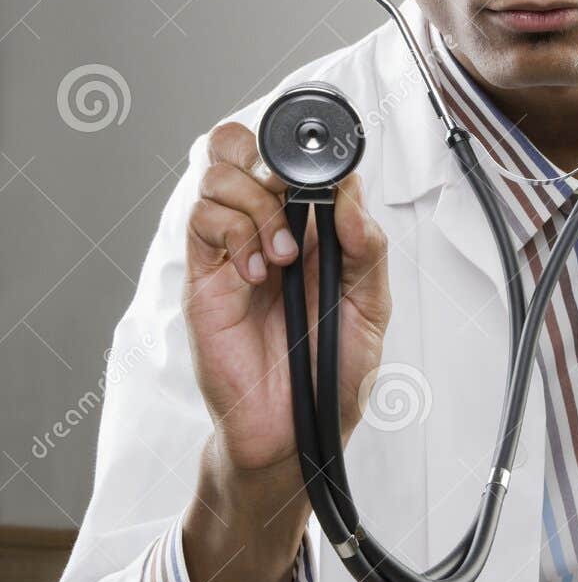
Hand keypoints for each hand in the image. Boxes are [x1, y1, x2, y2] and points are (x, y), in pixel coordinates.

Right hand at [183, 118, 392, 476]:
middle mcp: (270, 232)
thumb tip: (350, 192)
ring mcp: (234, 252)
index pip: (295, 162)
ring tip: (282, 258)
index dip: (306, 153)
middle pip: (243, 149)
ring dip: (256, 205)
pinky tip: (258, 275)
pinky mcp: (206, 279)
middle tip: (294, 203)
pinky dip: (235, 235)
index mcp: (313, 232)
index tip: (328, 173)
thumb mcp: (371, 308)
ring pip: (219, 176)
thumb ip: (367, 248)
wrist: (294, 432)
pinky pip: (203, 222)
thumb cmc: (332, 374)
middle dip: (267, 161)